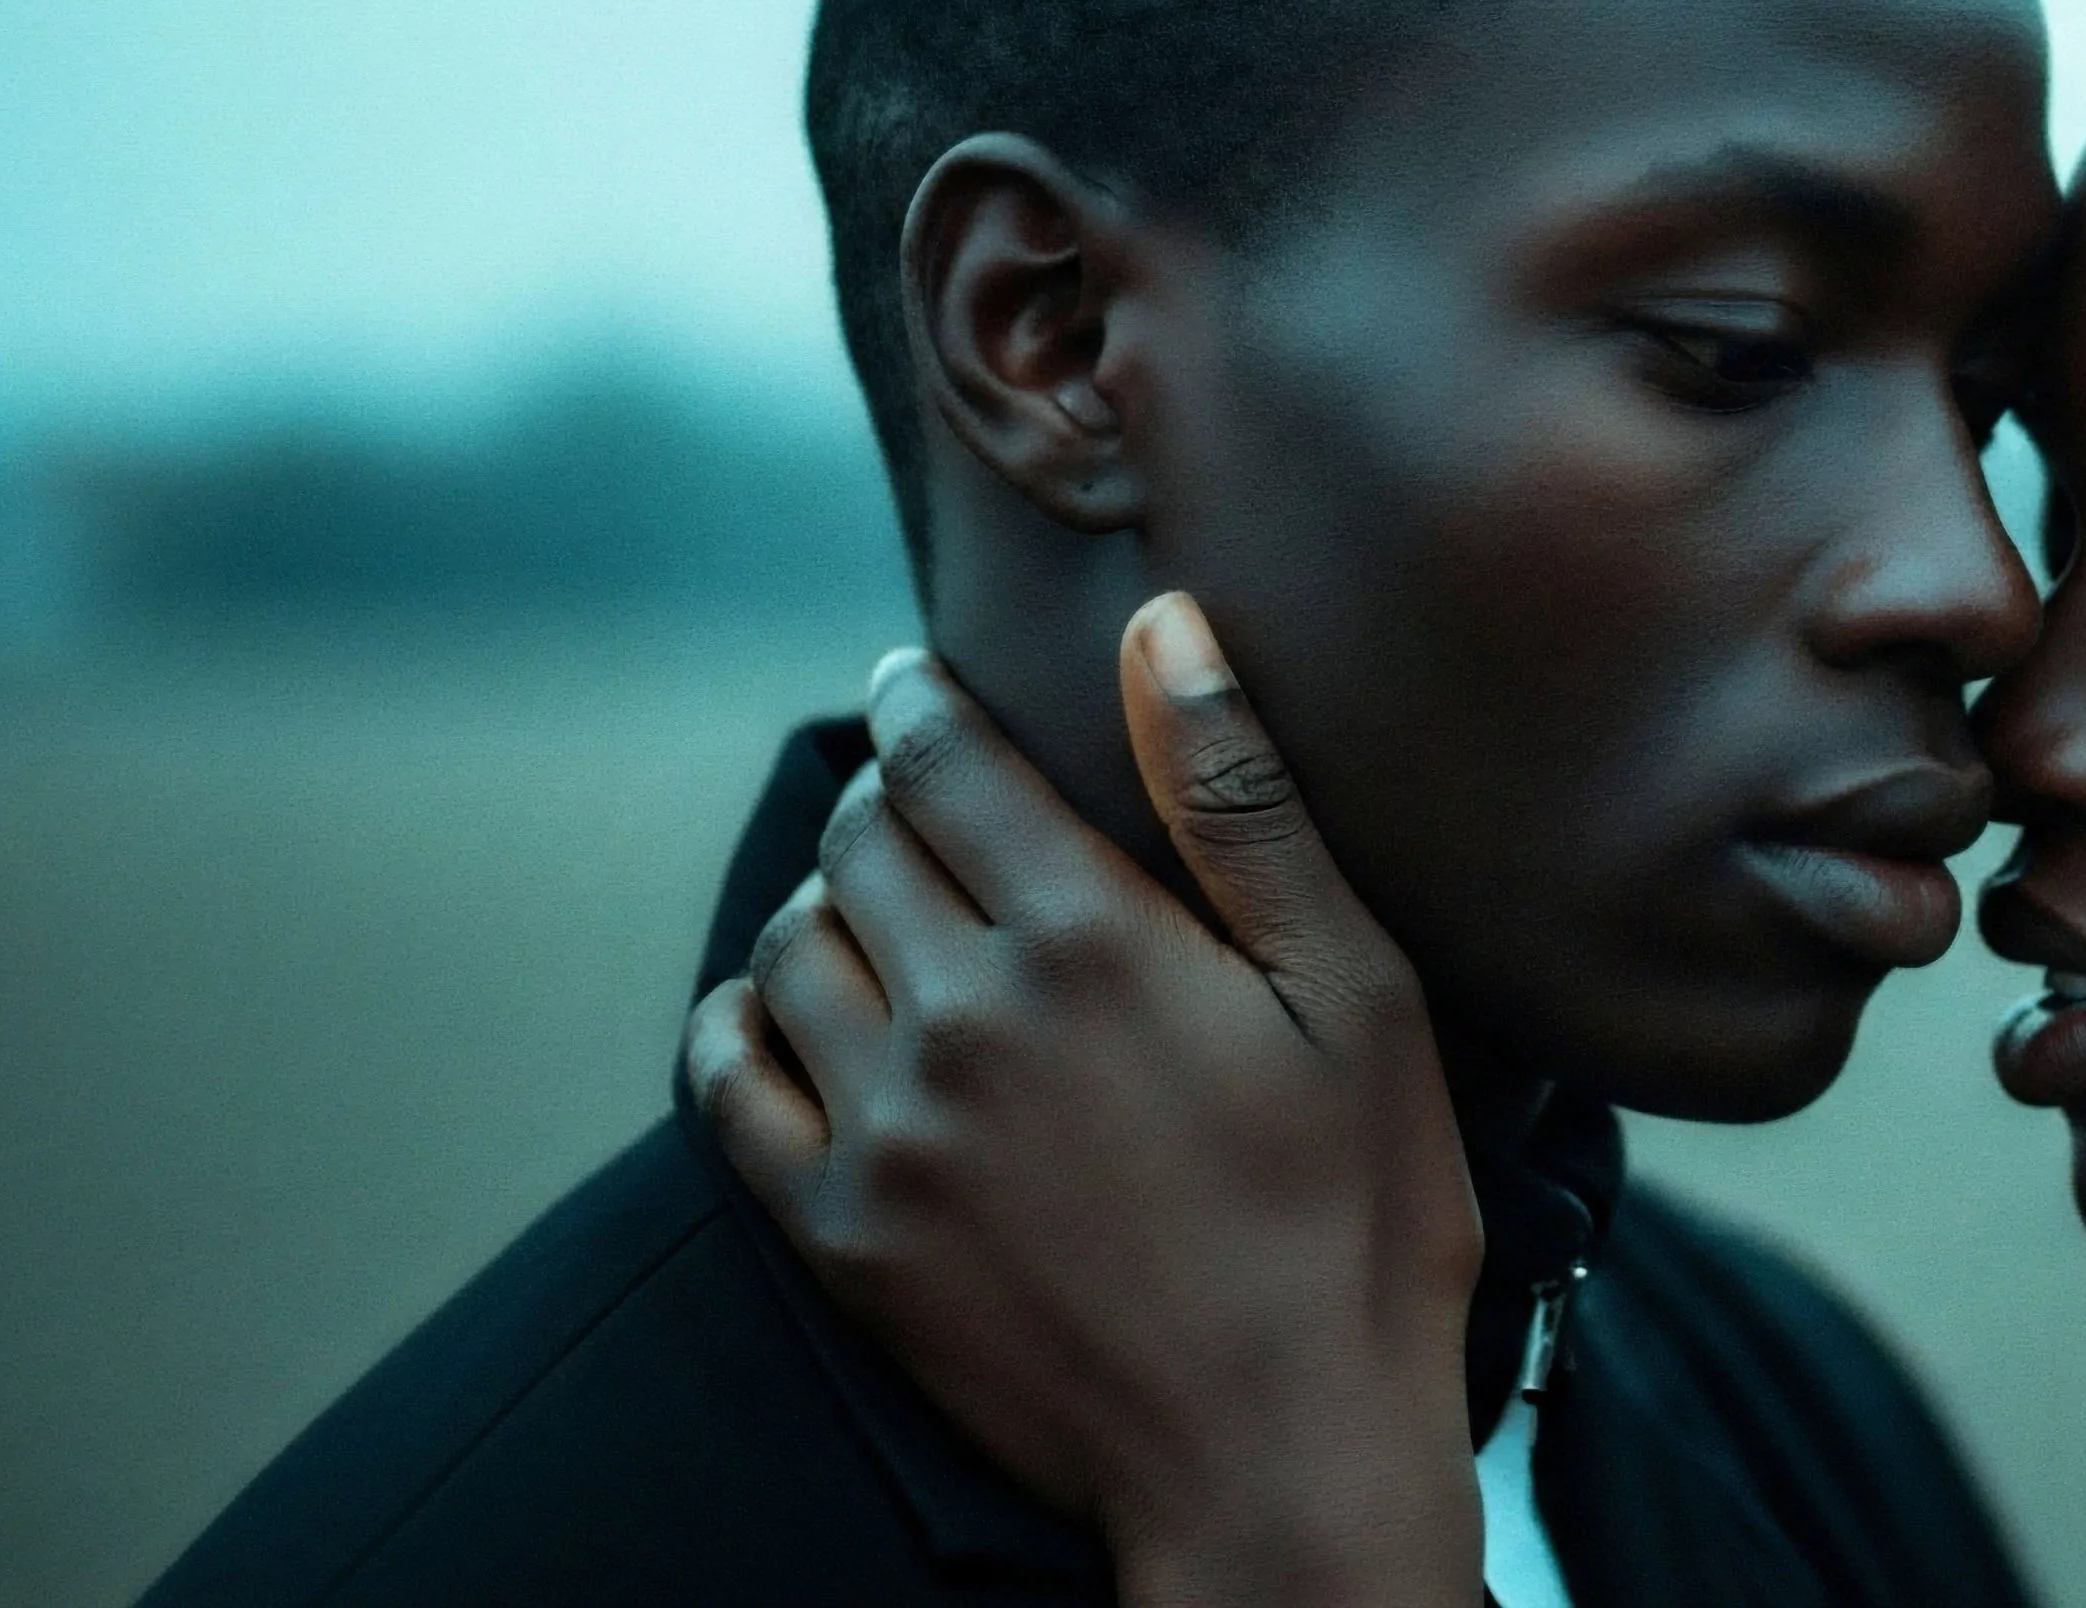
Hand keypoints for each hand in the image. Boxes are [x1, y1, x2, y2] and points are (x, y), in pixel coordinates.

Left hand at [682, 593, 1482, 1607]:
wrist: (1281, 1458)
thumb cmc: (1359, 1220)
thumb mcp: (1357, 991)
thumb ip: (1243, 802)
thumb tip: (1161, 626)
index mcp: (1089, 937)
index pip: (941, 758)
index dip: (923, 699)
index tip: (923, 684)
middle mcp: (962, 1017)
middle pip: (858, 840)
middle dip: (887, 794)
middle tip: (928, 800)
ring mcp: (888, 1132)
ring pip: (791, 947)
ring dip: (827, 902)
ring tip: (884, 909)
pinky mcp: (846, 1235)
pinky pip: (726, 1084)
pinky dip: (741, 1022)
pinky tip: (790, 1016)